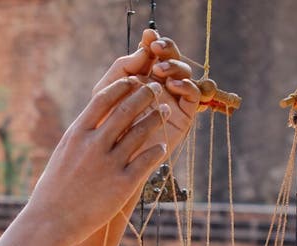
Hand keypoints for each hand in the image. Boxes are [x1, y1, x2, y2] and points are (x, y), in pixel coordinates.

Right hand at [24, 77, 169, 240]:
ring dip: (156, 117)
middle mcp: (93, 145)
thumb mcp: (63, 155)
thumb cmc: (53, 191)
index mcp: (76, 134)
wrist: (50, 223)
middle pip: (127, 109)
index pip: (103, 98)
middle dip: (144, 94)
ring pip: (141, 131)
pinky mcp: (123, 184)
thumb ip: (80, 137)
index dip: (121, 86)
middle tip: (155, 88)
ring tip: (164, 110)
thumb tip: (94, 121)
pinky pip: (148, 159)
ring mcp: (109, 164)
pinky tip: (162, 145)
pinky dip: (157, 149)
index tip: (132, 81)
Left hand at [94, 29, 199, 151]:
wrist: (108, 158)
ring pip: (185, 75)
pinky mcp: (184, 117)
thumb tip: (143, 48)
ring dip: (175, 67)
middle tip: (156, 48)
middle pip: (173, 60)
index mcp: (143, 77)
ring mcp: (174, 100)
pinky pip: (193, 96)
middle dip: (167, 50)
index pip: (155, 54)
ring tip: (160, 70)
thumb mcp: (106, 92)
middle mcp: (161, 86)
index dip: (154, 42)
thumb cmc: (102, 125)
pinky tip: (174, 85)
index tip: (148, 36)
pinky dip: (187, 86)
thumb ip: (122, 68)